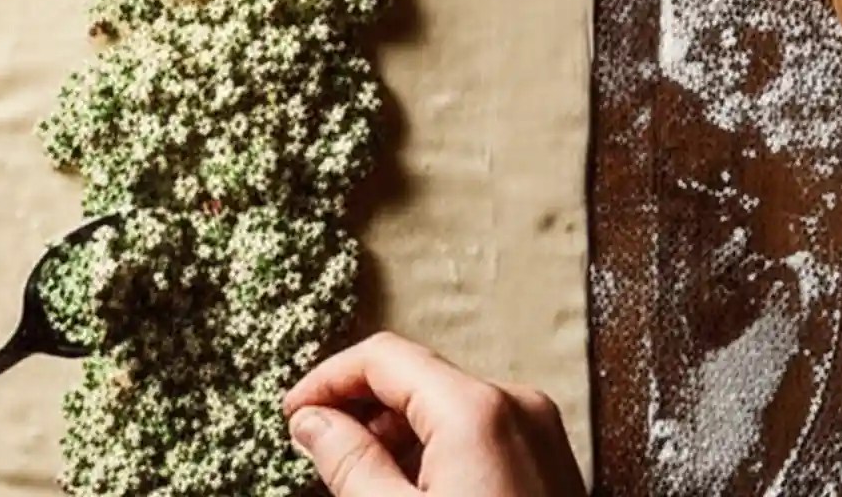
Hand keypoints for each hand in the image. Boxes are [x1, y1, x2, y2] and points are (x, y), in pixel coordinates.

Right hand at [284, 332, 585, 496]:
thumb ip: (349, 463)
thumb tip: (313, 422)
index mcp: (475, 410)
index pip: (383, 358)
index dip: (327, 380)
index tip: (293, 413)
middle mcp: (515, 406)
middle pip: (416, 378)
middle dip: (359, 410)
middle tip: (317, 451)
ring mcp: (538, 432)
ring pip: (444, 406)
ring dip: (394, 433)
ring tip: (361, 481)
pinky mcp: (547, 461)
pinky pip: (476, 433)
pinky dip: (433, 451)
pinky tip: (408, 492)